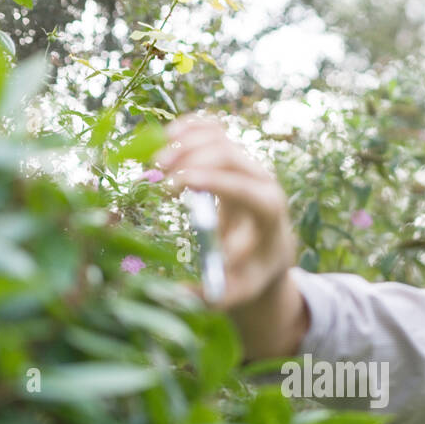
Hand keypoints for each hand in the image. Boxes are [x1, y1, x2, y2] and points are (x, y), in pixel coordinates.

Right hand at [154, 113, 297, 310]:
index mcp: (269, 211)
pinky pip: (212, 131)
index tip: (179, 184)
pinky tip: (166, 137)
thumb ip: (215, 296)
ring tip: (156, 161)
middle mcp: (261, 180)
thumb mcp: (238, 290)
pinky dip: (189, 127)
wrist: (266, 250)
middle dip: (195, 158)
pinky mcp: (230, 156)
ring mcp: (246, 164)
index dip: (215, 180)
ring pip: (219, 138)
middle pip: (231, 155)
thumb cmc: (251, 272)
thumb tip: (183, 292)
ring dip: (186, 143)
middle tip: (158, 172)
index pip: (247, 187)